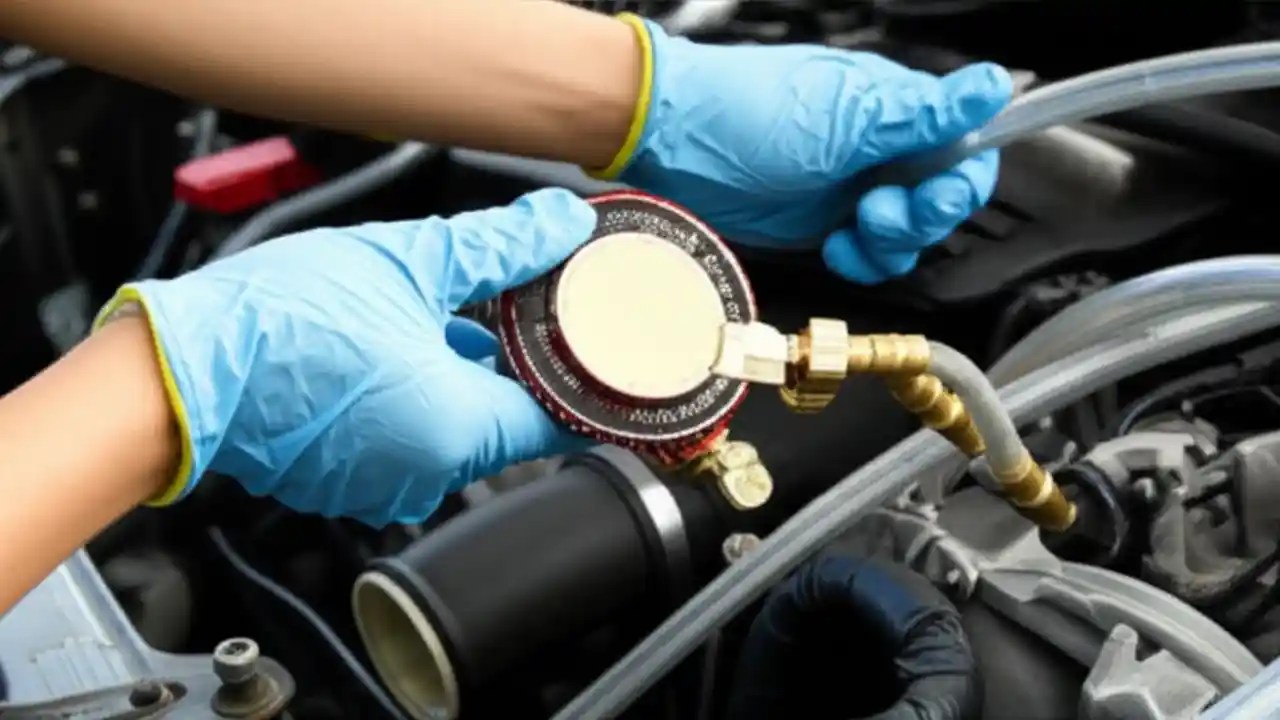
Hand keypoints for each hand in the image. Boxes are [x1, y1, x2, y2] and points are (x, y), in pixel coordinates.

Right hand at [97, 189, 594, 525]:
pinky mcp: (346, 478)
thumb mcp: (407, 261)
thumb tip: (559, 224)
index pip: (562, 420)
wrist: (175, 368)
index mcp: (457, 430)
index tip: (605, 349)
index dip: (589, 381)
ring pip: (455, 425)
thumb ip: (499, 247)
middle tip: (528, 305)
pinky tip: (402, 343)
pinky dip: (417, 395)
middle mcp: (427, 472)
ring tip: (456, 312)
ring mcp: (383, 482)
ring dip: (464, 374)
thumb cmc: (281, 321)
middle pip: (509, 419)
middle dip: (520, 364)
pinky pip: (408, 436)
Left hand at [604, 16, 1012, 283]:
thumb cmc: (748, 111)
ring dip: (892, 243)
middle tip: (882, 210)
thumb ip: (926, 115)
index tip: (940, 192)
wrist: (674, 140)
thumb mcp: (847, 117)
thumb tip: (996, 84)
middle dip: (924, 215)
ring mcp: (850, 186)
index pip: (965, 146)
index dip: (965, 178)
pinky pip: (869, 253)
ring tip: (855, 228)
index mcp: (895, 109)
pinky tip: (837, 247)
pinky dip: (863, 260)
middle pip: (942, 197)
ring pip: (908, 234)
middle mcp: (879, 147)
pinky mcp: (823, 221)